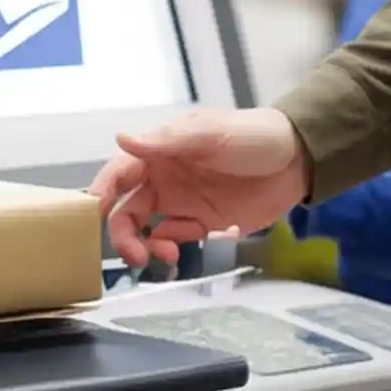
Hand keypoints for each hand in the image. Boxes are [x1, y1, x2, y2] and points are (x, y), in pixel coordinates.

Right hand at [88, 108, 308, 266]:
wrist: (299, 160)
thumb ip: (166, 140)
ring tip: (163, 257)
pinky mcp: (203, 224)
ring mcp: (182, 203)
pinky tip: (184, 251)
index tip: (91, 216)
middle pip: (125, 209)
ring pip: (146, 230)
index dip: (100, 193)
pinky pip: (176, 240)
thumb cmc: (252, 135)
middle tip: (133, 254)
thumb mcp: (210, 133)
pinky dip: (172, 249)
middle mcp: (163, 179)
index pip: (118, 173)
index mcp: (158, 152)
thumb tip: (121, 138)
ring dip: (144, 246)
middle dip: (121, 234)